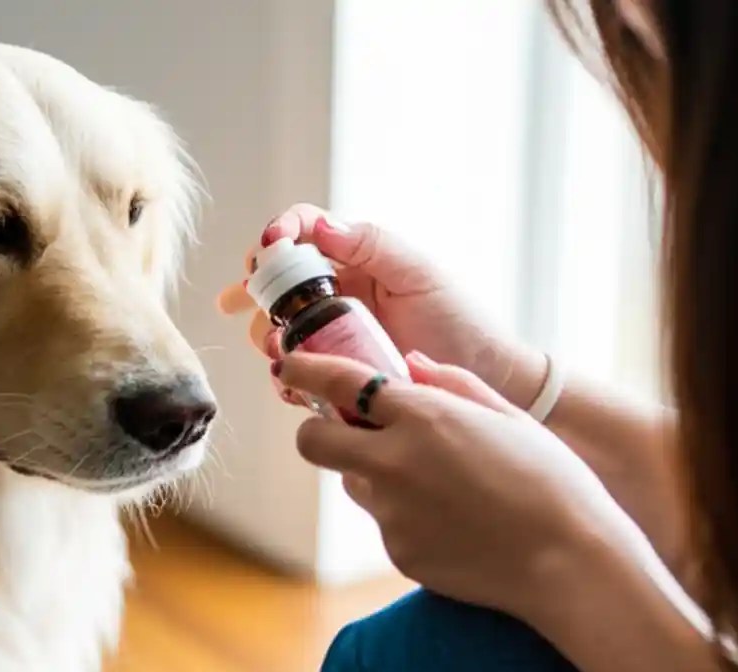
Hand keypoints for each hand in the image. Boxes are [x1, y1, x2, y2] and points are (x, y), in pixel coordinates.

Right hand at [217, 203, 546, 407]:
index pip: (302, 231)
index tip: (270, 246)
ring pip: (275, 327)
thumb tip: (320, 226)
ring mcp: (331, 334)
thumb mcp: (420, 273)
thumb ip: (372, 244)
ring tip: (279, 347)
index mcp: (355, 258)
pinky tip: (292, 380)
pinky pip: (295, 371)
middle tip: (250, 303)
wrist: (488, 380)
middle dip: (256, 289)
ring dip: (266, 335)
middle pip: (276, 281)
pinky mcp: (333, 373)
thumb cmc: (461, 321)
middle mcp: (336, 293)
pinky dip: (285, 375)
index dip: (278, 233)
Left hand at [276, 350, 653, 621]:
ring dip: (371, 473)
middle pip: (311, 440)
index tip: (289, 366)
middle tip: (343, 429)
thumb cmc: (552, 481)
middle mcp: (394, 461)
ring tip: (433, 482)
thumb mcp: (508, 416)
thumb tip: (410, 365)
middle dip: (316, 429)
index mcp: (423, 416)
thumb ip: (452, 383)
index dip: (302, 369)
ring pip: (351, 482)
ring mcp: (391, 511)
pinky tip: (452, 520)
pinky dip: (404, 515)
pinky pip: (384, 522)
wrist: (570, 562)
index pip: (335, 382)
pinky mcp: (397, 550)